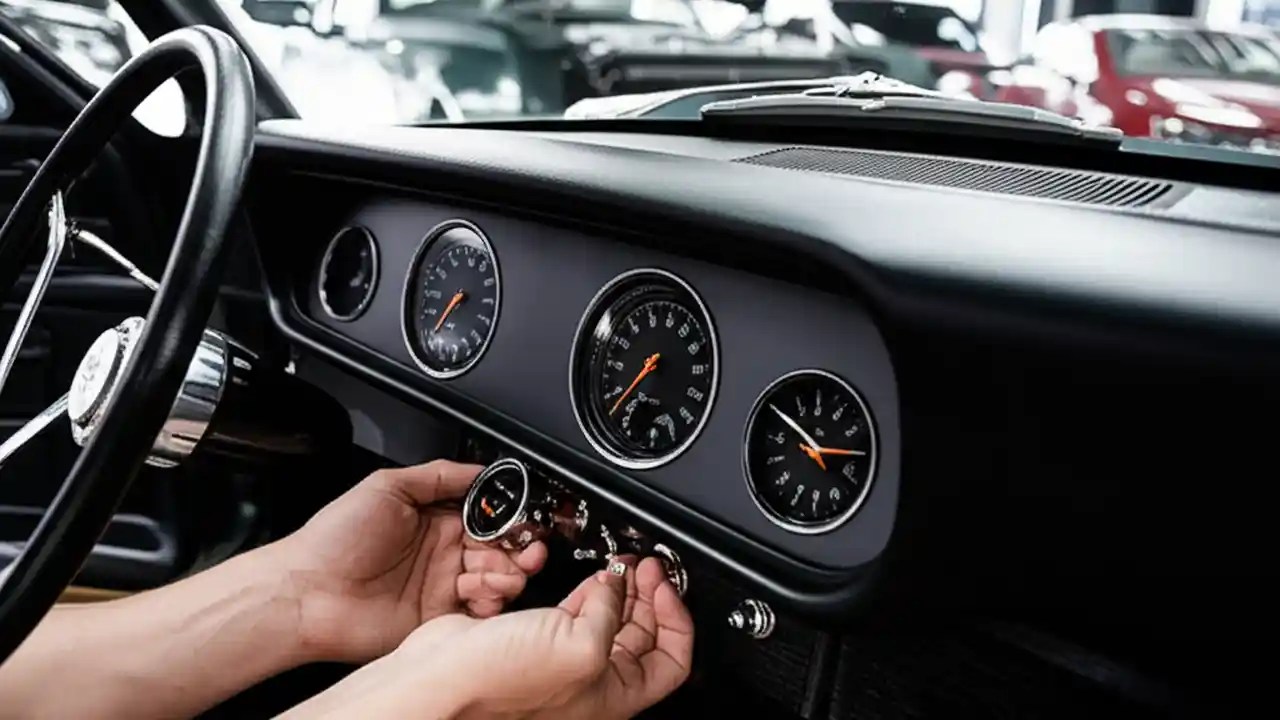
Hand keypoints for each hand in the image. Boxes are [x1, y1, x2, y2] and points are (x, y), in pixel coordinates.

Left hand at [267, 460, 547, 662]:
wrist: (307, 593)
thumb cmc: (335, 538)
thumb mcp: (387, 486)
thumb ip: (439, 475)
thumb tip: (481, 468)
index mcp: (436, 519)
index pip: (488, 516)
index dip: (510, 518)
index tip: (522, 519)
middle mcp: (444, 553)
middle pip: (501, 549)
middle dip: (520, 549)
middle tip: (526, 550)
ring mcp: (443, 587)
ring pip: (496, 580)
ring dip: (508, 575)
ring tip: (502, 574)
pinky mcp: (439, 620)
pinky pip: (479, 613)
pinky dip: (492, 605)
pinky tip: (484, 595)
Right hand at [393, 556, 692, 718]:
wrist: (441, 679)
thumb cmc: (500, 683)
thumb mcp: (580, 644)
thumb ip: (610, 611)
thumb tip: (616, 584)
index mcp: (614, 696)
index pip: (672, 659)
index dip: (676, 619)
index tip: (667, 586)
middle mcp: (593, 682)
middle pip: (644, 636)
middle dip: (651, 596)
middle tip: (649, 565)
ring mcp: (565, 660)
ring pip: (611, 619)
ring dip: (622, 587)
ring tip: (626, 563)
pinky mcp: (537, 637)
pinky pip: (577, 611)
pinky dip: (591, 588)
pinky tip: (594, 573)